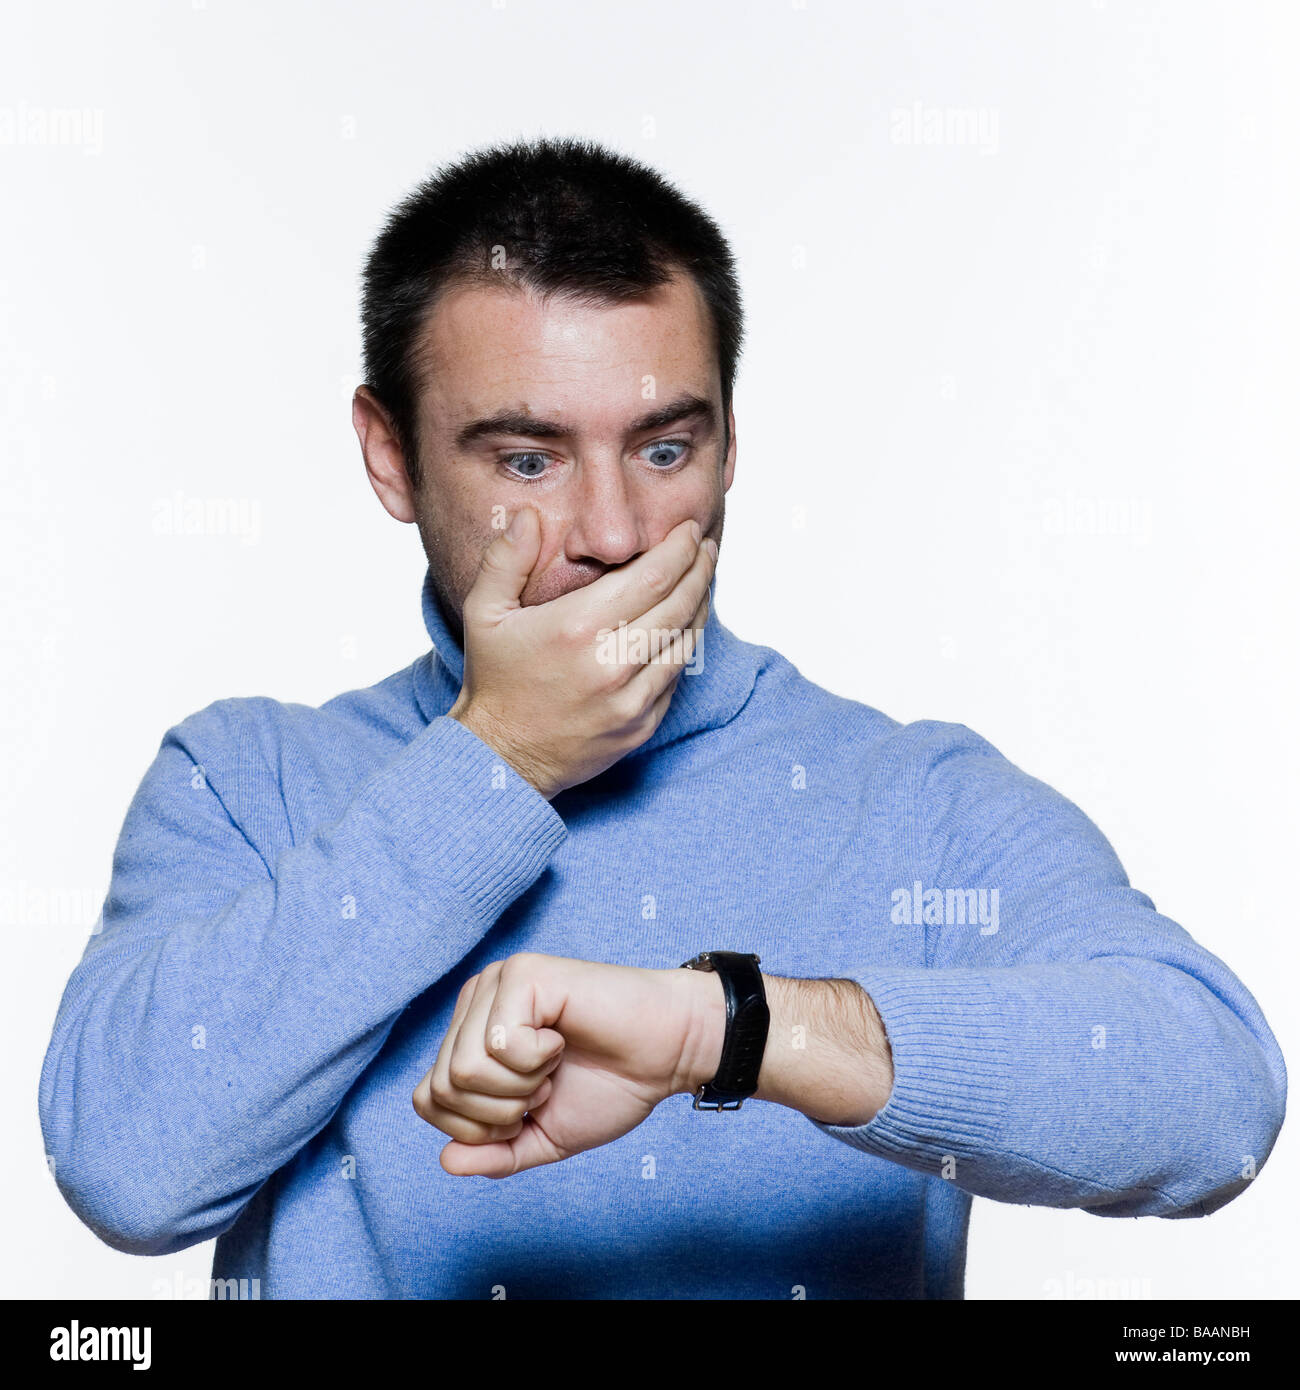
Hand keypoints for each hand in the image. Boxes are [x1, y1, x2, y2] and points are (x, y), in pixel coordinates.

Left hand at [412, 952, 724, 1177]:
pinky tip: (562, 1039)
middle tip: (548, 1084)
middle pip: (442, 1089)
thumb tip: (446, 1161)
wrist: (667, 1054)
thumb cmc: (611, 1084)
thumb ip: (494, 1153)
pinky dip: (537, 1060)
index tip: (531, 1105)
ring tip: (555, 1063)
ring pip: (464, 1070)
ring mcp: (497, 983)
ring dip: (521, 1086)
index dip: (479, 1127)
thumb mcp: (543, 1136)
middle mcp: (476, 1002)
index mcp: (471, 1034)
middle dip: (503, 1110)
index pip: (428, 1099)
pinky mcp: (522, 974)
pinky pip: (498, 1043)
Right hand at [448, 510, 716, 798]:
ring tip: (702, 580)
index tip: (688, 530)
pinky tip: (684, 626)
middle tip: (706, 548)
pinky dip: (685, 646)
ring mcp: (631, 698)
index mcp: (578, 627)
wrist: (500, 758)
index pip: (653, 576)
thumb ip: (505, 558)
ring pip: (687, 641)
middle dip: (700, 569)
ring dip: (700, 605)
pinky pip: (676, 677)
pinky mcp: (641, 725)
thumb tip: (528, 515)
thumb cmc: (494, 680)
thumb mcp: (483, 613)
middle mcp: (611, 663)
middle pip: (680, 603)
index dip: (679, 548)